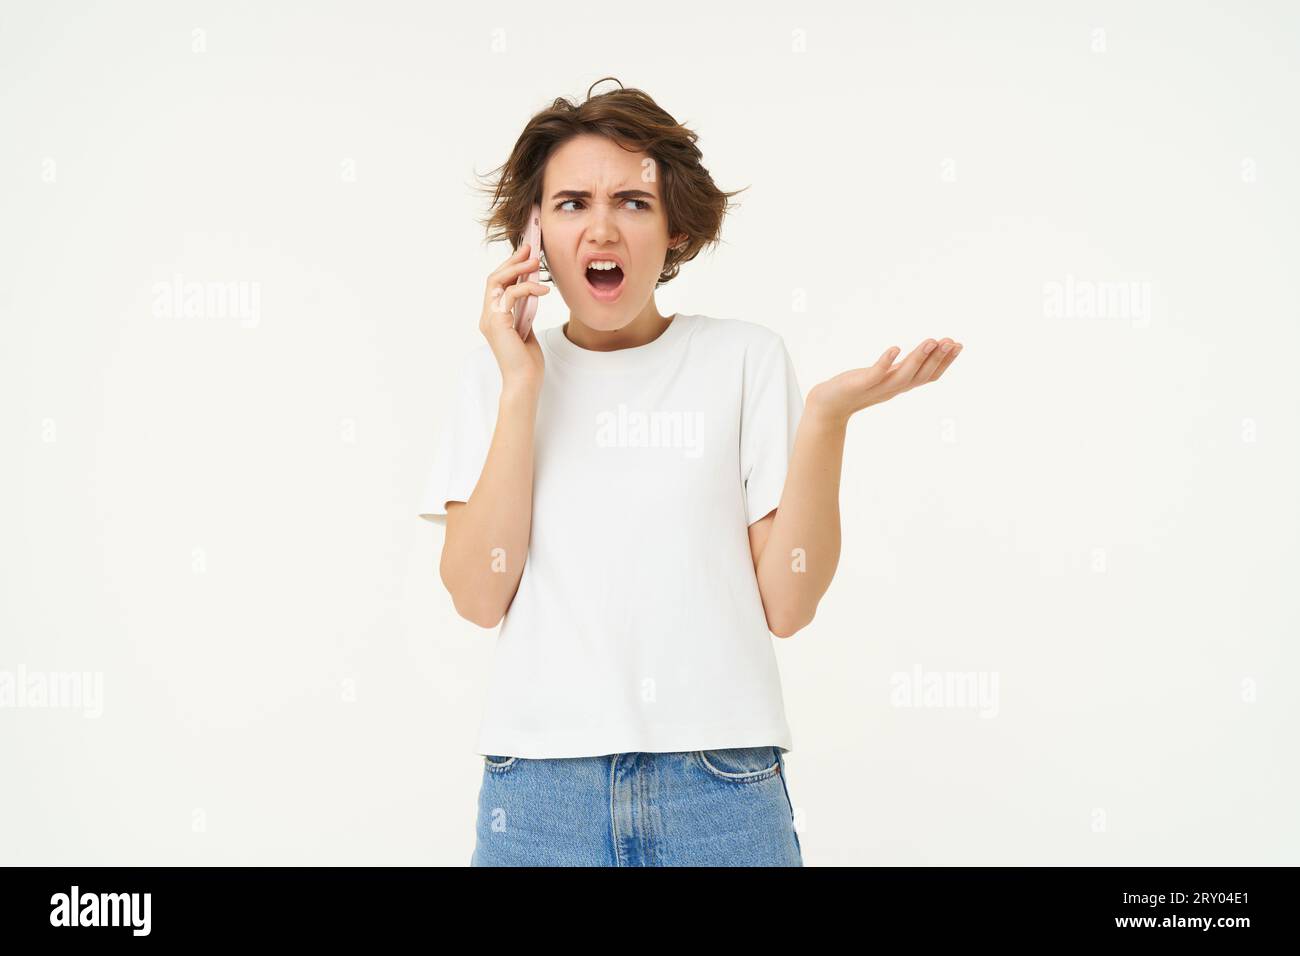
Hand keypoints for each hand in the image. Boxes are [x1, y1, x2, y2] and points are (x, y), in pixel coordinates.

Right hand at [480, 241, 549, 391]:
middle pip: (494, 278)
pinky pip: (511, 295)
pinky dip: (527, 288)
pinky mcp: (498, 322)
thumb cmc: (527, 363)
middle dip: (512, 260)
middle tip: (529, 247)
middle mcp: (487, 316)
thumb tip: (531, 294)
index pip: (497, 285)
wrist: (524, 382)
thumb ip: (524, 312)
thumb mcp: (527, 331)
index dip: (510, 267)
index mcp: (493, 318)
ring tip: (536, 262)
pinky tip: (543, 290)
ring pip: (497, 281)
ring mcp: (490, 319)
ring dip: (518, 268)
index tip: (525, 254)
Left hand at [806, 337, 962, 426]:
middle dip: (938, 358)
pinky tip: (894, 348)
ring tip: (931, 340)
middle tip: (952, 341)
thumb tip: (921, 355)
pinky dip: (885, 362)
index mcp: (900, 385)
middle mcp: (893, 388)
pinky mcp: (861, 384)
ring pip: (904, 374)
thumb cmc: (856, 388)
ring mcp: (878, 387)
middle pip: (921, 375)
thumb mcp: (885, 377)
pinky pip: (875, 373)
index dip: (945, 362)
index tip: (959, 345)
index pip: (929, 375)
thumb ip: (902, 368)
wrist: (828, 404)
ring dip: (918, 358)